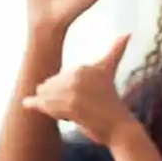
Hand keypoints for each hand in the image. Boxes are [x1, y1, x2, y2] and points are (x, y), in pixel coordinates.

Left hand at [22, 33, 137, 145]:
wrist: (120, 128)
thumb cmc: (112, 104)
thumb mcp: (110, 72)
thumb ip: (116, 50)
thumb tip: (129, 32)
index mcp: (85, 67)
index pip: (60, 78)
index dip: (63, 92)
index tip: (78, 102)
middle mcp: (79, 74)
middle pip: (50, 86)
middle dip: (55, 99)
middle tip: (73, 110)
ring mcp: (75, 90)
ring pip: (46, 96)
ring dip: (49, 106)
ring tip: (65, 114)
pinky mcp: (71, 106)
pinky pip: (45, 106)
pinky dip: (38, 108)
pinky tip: (33, 106)